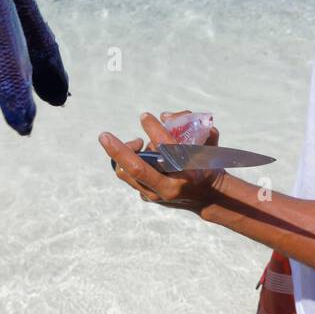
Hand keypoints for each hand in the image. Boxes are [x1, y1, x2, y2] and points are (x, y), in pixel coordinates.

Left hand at [99, 111, 223, 211]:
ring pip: (127, 174)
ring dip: (124, 154)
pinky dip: (129, 162)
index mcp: (189, 172)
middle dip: (118, 150)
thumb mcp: (210, 145)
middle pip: (137, 168)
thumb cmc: (207, 165)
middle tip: (105, 136)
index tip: (144, 115)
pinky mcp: (148, 197)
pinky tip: (140, 154)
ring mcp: (157, 195)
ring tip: (138, 144)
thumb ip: (193, 126)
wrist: (207, 197)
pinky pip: (130, 177)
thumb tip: (165, 117)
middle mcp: (171, 186)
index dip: (154, 129)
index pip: (168, 148)